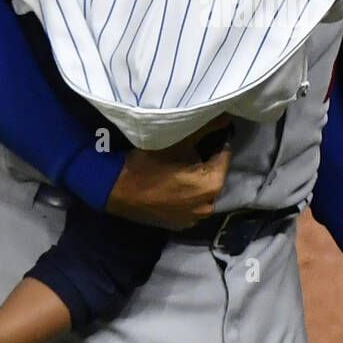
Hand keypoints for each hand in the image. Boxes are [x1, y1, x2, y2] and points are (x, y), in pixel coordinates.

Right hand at [105, 120, 232, 230]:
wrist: (116, 188)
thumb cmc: (149, 162)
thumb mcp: (180, 140)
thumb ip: (207, 127)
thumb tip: (226, 118)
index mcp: (213, 185)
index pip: (224, 154)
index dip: (214, 141)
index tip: (203, 134)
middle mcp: (208, 206)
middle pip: (213, 174)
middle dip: (205, 161)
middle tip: (188, 149)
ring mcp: (193, 219)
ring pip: (201, 190)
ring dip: (195, 178)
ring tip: (179, 166)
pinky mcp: (178, 225)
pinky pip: (189, 203)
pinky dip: (185, 194)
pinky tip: (171, 184)